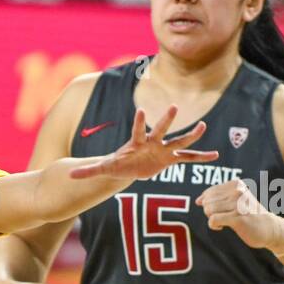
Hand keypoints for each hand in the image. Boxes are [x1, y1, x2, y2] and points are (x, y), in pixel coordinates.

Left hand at [71, 106, 218, 180]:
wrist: (130, 166)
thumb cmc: (118, 164)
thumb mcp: (103, 169)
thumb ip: (87, 171)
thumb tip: (68, 176)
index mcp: (135, 142)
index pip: (137, 129)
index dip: (139, 121)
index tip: (141, 110)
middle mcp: (152, 142)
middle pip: (160, 129)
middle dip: (166, 120)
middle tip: (174, 107)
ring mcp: (163, 149)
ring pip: (179, 140)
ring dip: (190, 135)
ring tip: (204, 126)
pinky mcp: (170, 159)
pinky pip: (188, 158)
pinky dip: (201, 157)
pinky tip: (215, 156)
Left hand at [196, 179, 283, 249]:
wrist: (270, 228)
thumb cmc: (250, 215)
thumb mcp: (235, 201)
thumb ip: (216, 198)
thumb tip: (197, 201)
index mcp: (236, 185)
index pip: (209, 192)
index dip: (210, 204)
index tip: (222, 210)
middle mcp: (237, 192)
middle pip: (207, 202)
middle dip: (210, 212)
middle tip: (223, 217)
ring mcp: (238, 205)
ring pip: (208, 210)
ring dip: (212, 219)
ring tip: (224, 221)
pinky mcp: (238, 218)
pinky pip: (213, 220)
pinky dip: (214, 226)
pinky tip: (223, 227)